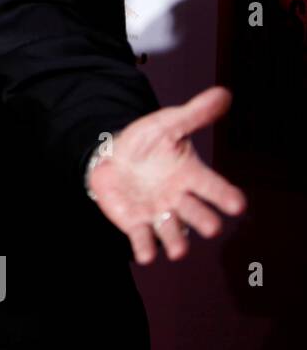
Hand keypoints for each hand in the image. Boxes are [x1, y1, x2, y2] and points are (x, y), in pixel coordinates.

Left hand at [88, 87, 246, 264]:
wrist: (112, 154)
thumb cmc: (147, 141)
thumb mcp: (167, 124)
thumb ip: (194, 114)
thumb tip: (223, 93)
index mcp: (192, 176)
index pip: (214, 187)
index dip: (225, 196)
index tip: (237, 205)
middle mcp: (180, 199)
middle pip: (197, 213)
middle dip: (204, 221)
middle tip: (210, 227)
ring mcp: (159, 213)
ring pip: (172, 232)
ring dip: (176, 242)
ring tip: (178, 251)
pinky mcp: (136, 223)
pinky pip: (142, 238)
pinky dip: (145, 247)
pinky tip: (145, 255)